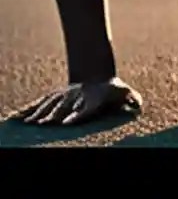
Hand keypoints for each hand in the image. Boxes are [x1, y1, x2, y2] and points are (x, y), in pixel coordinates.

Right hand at [8, 78, 141, 125]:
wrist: (97, 75)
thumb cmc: (112, 90)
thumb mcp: (125, 92)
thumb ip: (132, 98)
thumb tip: (139, 104)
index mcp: (92, 99)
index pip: (85, 108)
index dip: (77, 115)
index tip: (68, 122)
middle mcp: (76, 98)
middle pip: (63, 108)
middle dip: (53, 115)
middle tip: (44, 124)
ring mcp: (63, 96)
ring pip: (48, 105)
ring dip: (39, 113)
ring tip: (30, 123)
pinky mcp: (53, 97)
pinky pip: (38, 104)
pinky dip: (26, 110)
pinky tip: (16, 118)